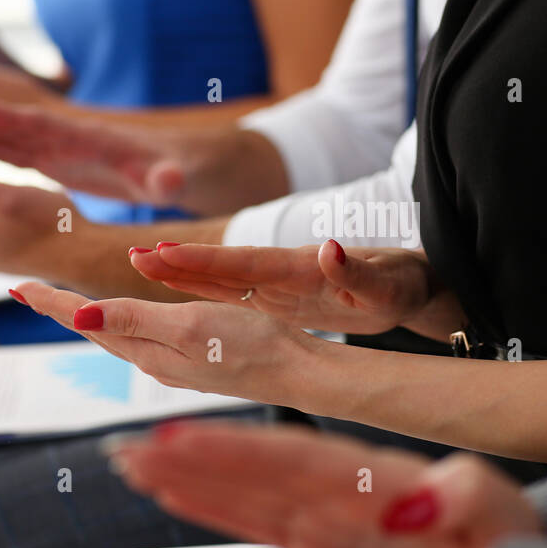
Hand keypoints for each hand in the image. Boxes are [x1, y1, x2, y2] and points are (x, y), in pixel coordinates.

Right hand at [0, 102, 181, 203]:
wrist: (189, 160)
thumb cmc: (180, 170)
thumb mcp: (176, 177)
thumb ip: (167, 180)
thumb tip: (170, 183)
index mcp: (89, 139)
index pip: (39, 125)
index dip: (3, 120)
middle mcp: (69, 135)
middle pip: (14, 121)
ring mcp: (62, 144)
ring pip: (8, 131)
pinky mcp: (60, 156)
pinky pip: (15, 146)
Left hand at [13, 281, 319, 403]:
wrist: (300, 374)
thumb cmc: (252, 345)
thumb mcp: (190, 325)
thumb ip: (135, 320)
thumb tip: (79, 318)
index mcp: (148, 351)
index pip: (87, 321)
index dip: (52, 302)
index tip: (17, 286)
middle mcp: (156, 361)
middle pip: (97, 330)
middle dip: (61, 310)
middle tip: (27, 292)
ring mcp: (178, 365)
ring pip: (120, 338)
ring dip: (90, 319)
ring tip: (67, 307)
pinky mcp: (200, 362)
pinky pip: (146, 341)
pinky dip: (124, 326)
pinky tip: (130, 325)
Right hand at [106, 420, 542, 547]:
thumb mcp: (504, 518)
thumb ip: (469, 496)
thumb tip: (423, 497)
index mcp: (387, 483)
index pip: (300, 461)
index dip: (242, 452)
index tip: (187, 440)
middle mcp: (351, 500)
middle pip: (263, 475)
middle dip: (200, 460)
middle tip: (136, 449)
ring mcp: (334, 524)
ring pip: (254, 498)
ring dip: (198, 480)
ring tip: (142, 464)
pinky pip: (264, 525)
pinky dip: (221, 508)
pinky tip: (181, 495)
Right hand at [131, 241, 440, 334]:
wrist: (413, 285)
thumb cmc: (403, 285)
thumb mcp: (387, 285)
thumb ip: (358, 272)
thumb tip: (330, 250)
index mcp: (303, 268)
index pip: (246, 264)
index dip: (205, 264)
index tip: (165, 255)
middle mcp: (285, 272)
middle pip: (224, 268)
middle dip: (180, 264)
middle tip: (133, 255)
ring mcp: (281, 284)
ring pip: (223, 279)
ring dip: (184, 273)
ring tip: (140, 263)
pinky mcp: (283, 297)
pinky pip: (235, 294)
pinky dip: (204, 289)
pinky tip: (176, 288)